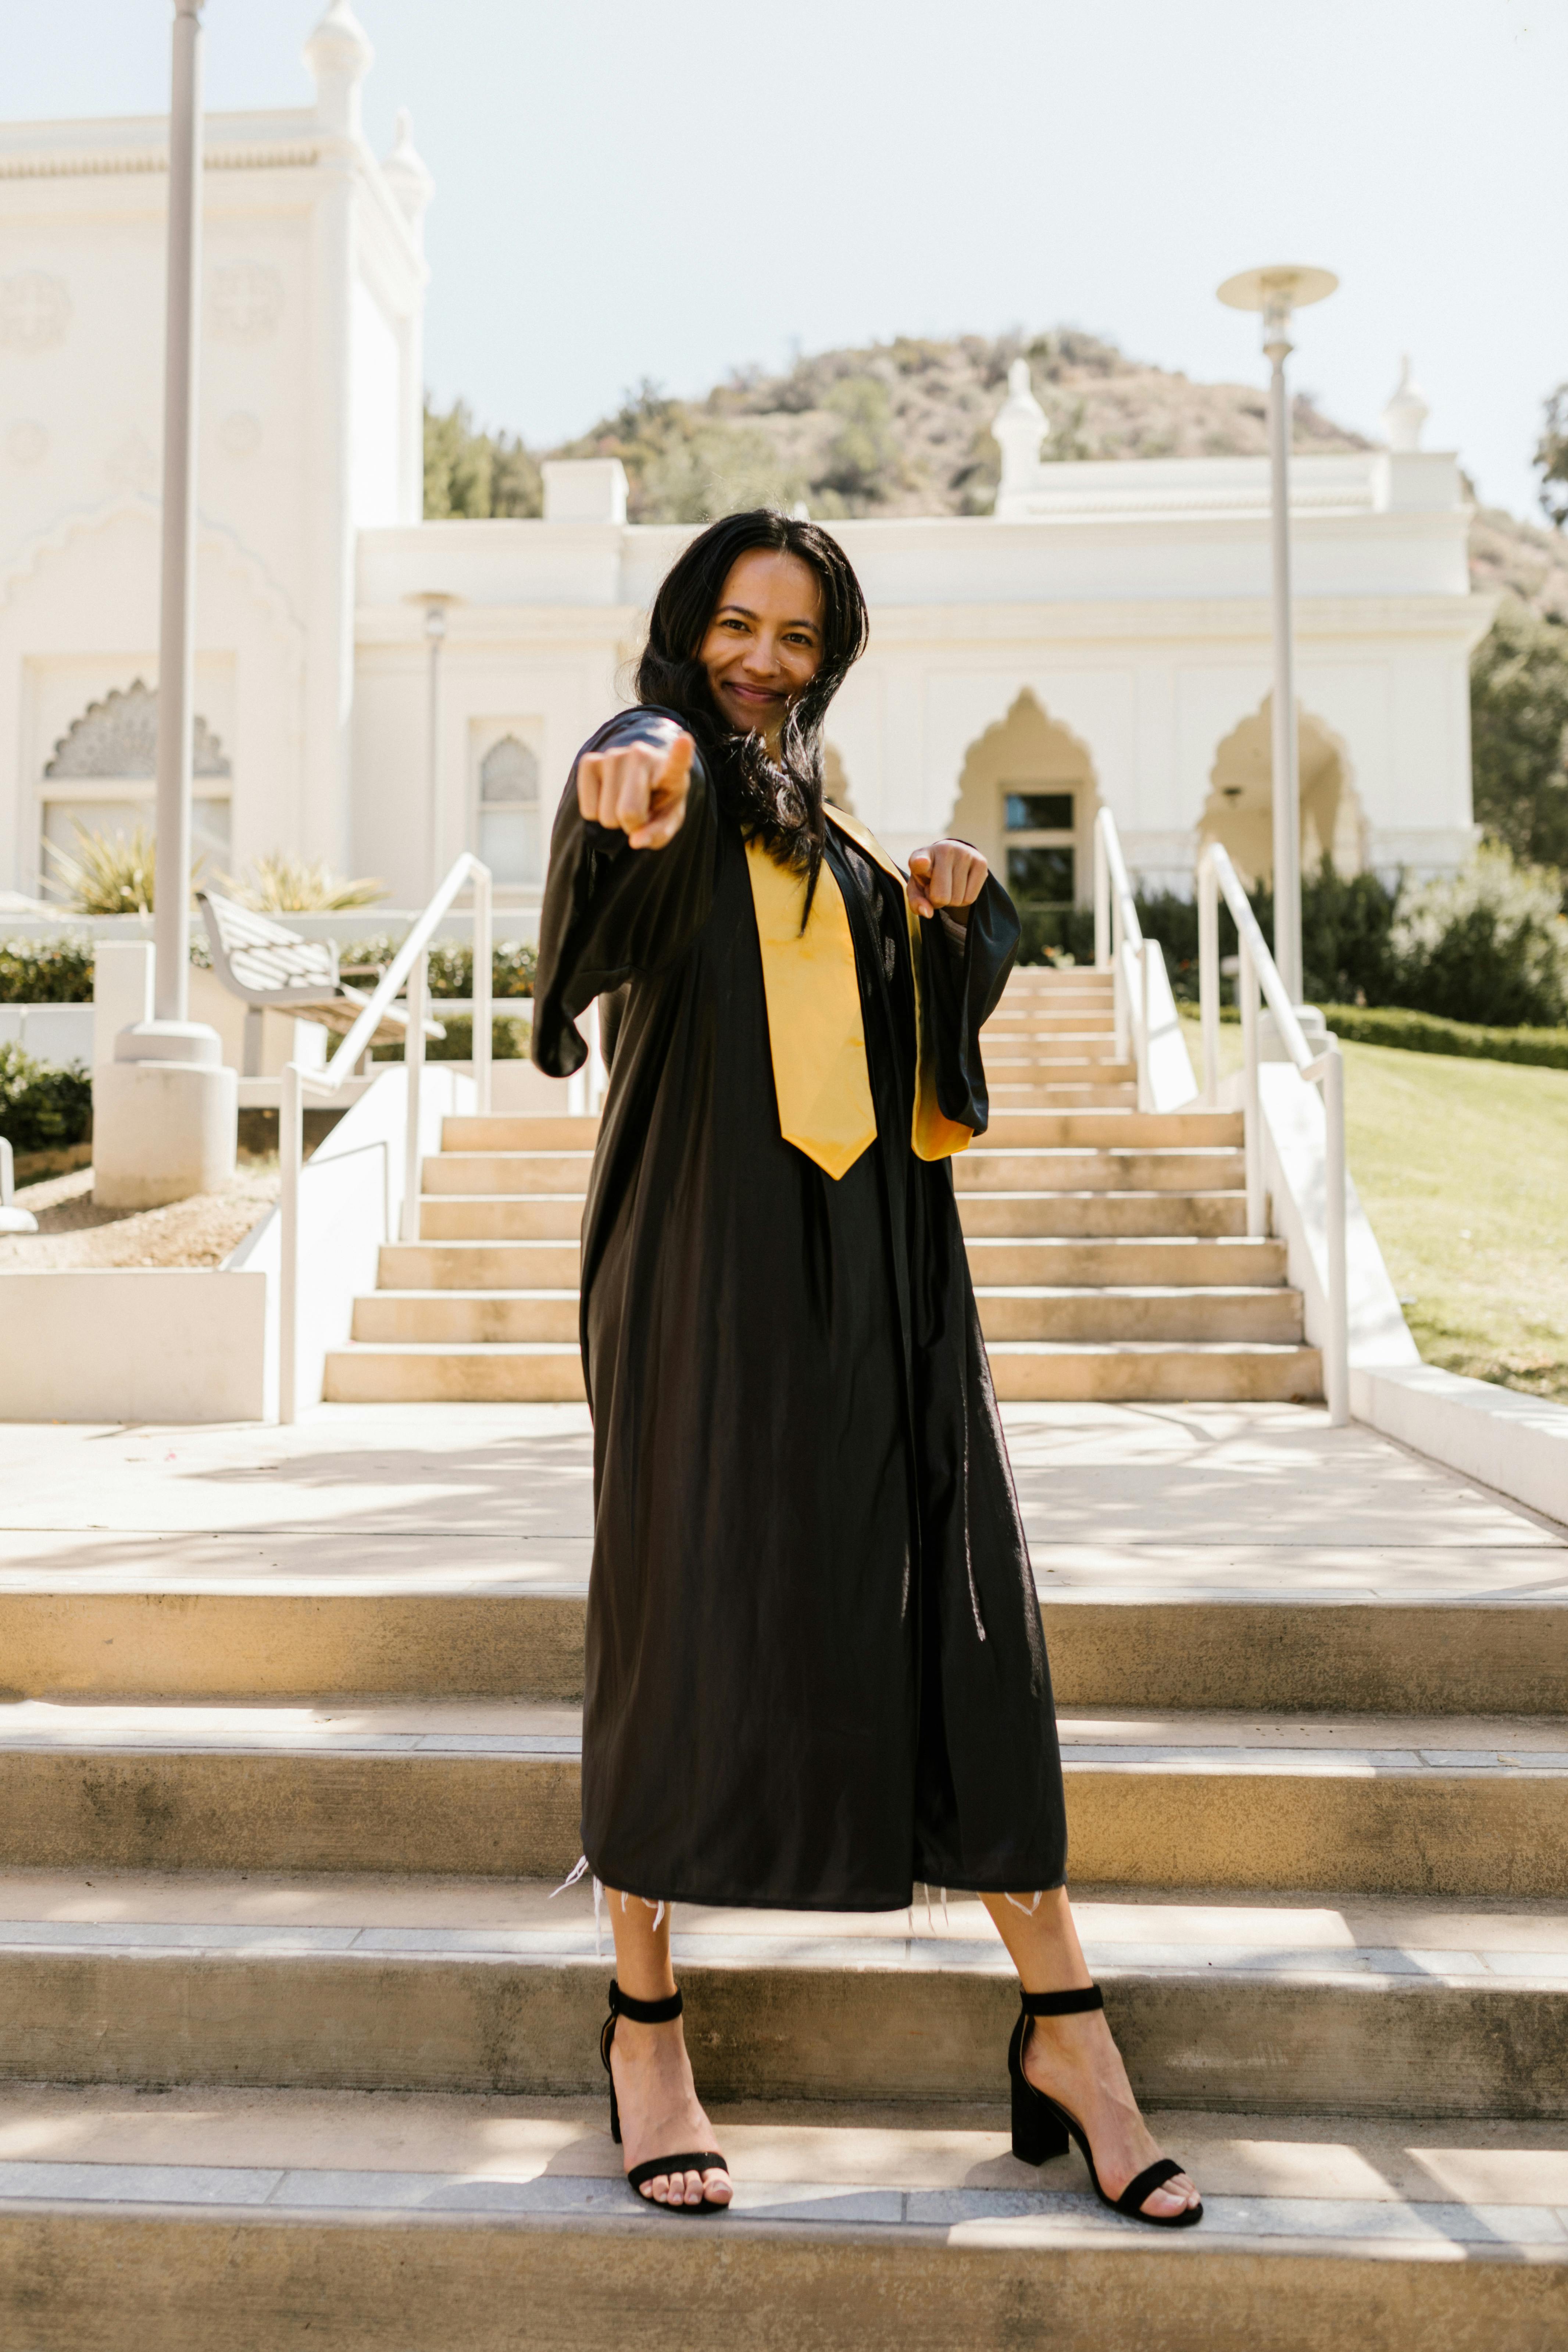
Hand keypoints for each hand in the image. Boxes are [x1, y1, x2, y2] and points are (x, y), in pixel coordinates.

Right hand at [576, 726, 693, 850]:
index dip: (680, 754)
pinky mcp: (589, 761)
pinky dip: (597, 814)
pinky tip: (608, 797)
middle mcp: (641, 755)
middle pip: (629, 812)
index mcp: (669, 770)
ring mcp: (613, 755)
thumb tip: (635, 842)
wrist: (636, 782)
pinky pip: (588, 811)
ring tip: (624, 801)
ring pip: (606, 816)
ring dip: (614, 819)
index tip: (684, 741)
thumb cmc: (657, 803)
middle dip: (632, 824)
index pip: (676, 763)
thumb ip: (658, 833)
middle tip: (640, 811)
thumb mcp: (667, 821)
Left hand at [907, 839, 987, 919]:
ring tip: (949, 885)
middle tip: (938, 888)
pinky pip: (970, 898)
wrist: (951, 858)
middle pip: (941, 897)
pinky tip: (961, 886)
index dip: (921, 863)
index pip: (920, 861)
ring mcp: (964, 854)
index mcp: (921, 855)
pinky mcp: (981, 861)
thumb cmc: (929, 877)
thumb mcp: (917, 889)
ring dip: (952, 900)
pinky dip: (964, 899)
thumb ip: (916, 903)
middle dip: (938, 901)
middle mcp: (944, 849)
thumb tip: (928, 914)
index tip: (922, 862)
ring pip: (957, 900)